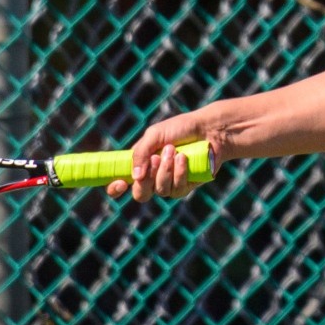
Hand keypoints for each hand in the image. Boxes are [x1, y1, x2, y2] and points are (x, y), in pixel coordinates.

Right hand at [105, 108, 222, 202]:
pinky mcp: (185, 187)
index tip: (120, 183)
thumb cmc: (180, 129)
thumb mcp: (155, 134)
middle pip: (140, 194)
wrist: (208, 130)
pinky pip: (177, 189)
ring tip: (173, 150)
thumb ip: (141, 152)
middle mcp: (152, 177)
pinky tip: (184, 158)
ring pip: (160, 190)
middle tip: (156, 158)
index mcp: (140, 163)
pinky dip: (179, 172)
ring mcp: (169, 184)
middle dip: (146, 179)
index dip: (115, 188)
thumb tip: (134, 176)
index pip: (121, 183)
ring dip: (166, 169)